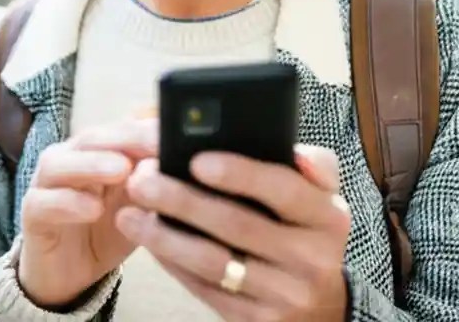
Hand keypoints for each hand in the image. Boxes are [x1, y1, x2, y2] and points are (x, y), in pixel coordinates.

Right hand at [17, 118, 157, 308]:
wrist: (70, 275)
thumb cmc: (106, 231)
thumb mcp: (140, 207)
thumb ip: (157, 185)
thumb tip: (187, 165)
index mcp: (96, 152)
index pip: (121, 129)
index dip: (147, 129)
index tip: (175, 134)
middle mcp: (68, 159)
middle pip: (92, 138)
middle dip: (125, 140)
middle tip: (154, 145)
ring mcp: (45, 184)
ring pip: (60, 164)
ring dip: (92, 164)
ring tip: (123, 170)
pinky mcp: (32, 214)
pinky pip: (44, 203)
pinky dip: (69, 203)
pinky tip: (93, 209)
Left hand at [115, 145, 349, 321]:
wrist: (322, 308)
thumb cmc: (308, 234)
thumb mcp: (322, 200)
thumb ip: (312, 166)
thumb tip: (294, 152)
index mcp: (329, 219)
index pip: (285, 190)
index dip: (241, 174)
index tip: (196, 159)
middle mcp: (311, 260)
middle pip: (238, 225)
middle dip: (183, 200)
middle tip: (141, 179)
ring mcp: (283, 296)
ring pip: (213, 262)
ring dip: (165, 235)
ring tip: (129, 213)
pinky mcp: (254, 321)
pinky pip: (204, 289)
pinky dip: (172, 262)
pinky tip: (148, 241)